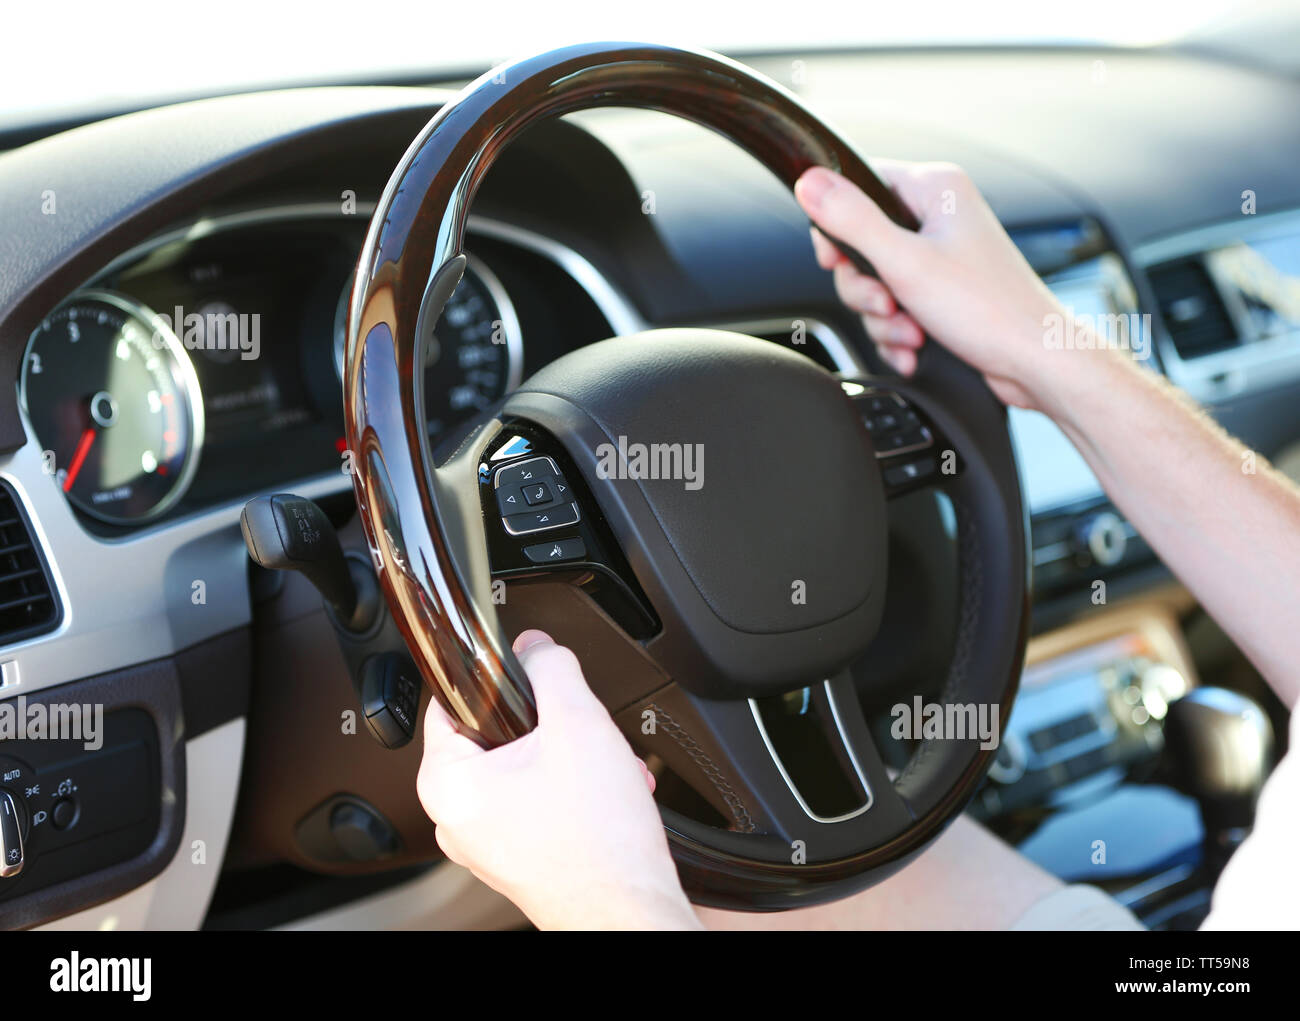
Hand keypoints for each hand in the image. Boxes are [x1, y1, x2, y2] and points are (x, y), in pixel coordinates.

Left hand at [416, 629, 700, 929]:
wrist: (629, 909)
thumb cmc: (599, 842)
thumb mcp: (578, 722)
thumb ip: (552, 668)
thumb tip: (537, 646)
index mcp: (447, 785)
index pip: (452, 701)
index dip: (500, 681)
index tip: (533, 677)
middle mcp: (455, 820)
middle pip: (496, 734)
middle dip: (549, 725)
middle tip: (581, 734)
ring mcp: (486, 842)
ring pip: (523, 767)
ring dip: (570, 757)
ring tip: (603, 769)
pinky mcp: (517, 856)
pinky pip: (536, 801)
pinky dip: (572, 790)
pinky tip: (606, 794)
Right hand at [794, 160, 1083, 412]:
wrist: (1035, 362)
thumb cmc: (990, 312)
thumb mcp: (904, 263)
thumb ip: (851, 221)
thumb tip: (809, 182)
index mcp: (934, 189)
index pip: (858, 186)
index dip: (838, 228)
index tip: (838, 261)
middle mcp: (939, 216)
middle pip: (861, 244)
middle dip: (867, 289)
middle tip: (889, 304)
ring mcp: (942, 256)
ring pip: (877, 283)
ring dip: (884, 319)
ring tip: (912, 334)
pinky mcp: (943, 293)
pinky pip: (897, 308)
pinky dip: (899, 334)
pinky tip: (916, 348)